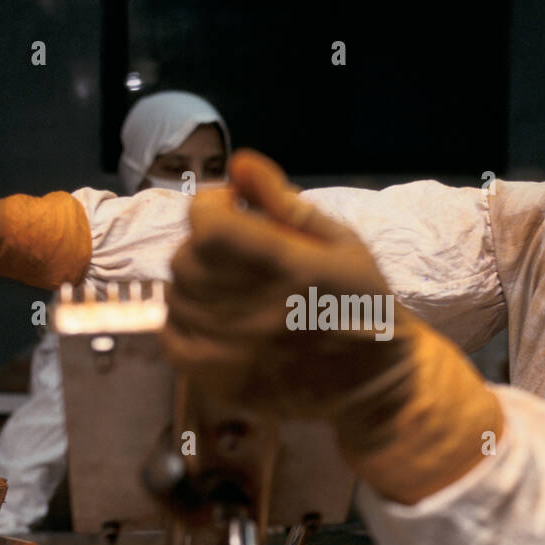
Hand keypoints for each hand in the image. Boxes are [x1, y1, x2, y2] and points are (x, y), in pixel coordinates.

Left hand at [160, 149, 411, 418]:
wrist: (372, 381)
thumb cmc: (362, 302)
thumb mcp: (341, 241)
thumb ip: (286, 201)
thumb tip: (239, 164)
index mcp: (287, 266)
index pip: (207, 223)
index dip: (213, 206)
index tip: (235, 210)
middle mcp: (252, 308)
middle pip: (186, 258)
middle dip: (205, 244)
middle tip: (238, 253)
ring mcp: (232, 349)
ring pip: (177, 296)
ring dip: (195, 282)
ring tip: (229, 286)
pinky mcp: (222, 380)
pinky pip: (171, 339)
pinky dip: (182, 322)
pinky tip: (212, 318)